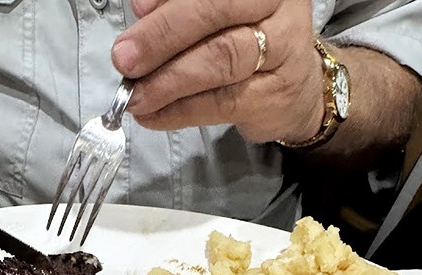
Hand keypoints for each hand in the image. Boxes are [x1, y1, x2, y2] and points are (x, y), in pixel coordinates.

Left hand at [111, 0, 324, 143]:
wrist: (296, 88)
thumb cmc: (247, 37)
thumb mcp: (217, 10)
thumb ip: (182, 5)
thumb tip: (142, 8)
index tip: (137, 8)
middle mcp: (279, 6)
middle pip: (216, 13)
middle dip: (163, 37)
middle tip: (125, 59)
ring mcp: (283, 51)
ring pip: (220, 60)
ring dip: (168, 81)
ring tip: (136, 95)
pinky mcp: (274, 96)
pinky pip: (222, 102)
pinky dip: (181, 111)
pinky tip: (154, 115)